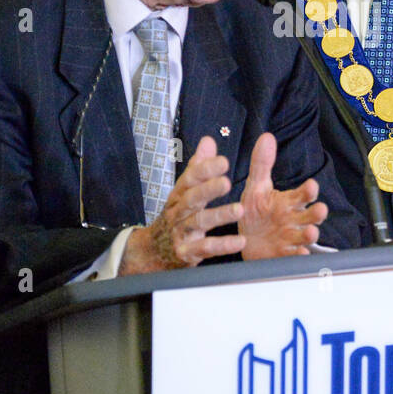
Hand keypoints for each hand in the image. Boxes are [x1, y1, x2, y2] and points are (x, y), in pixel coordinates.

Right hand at [119, 136, 244, 274]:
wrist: (152, 252)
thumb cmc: (175, 216)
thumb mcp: (184, 191)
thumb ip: (198, 167)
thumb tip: (208, 140)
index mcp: (179, 194)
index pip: (190, 179)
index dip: (205, 169)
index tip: (223, 161)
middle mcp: (178, 211)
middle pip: (192, 198)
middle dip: (208, 189)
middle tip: (226, 182)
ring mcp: (181, 232)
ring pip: (199, 222)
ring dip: (219, 216)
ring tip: (240, 210)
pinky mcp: (186, 252)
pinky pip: (204, 248)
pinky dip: (221, 246)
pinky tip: (240, 242)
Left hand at [239, 132, 327, 260]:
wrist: (246, 240)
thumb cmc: (256, 211)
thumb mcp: (256, 186)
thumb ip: (262, 164)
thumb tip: (266, 137)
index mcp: (288, 202)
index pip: (303, 194)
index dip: (308, 190)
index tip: (311, 186)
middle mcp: (293, 219)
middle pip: (311, 215)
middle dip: (317, 213)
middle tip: (321, 210)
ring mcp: (290, 237)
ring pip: (306, 235)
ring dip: (310, 234)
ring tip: (310, 232)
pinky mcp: (283, 253)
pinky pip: (294, 255)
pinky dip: (298, 255)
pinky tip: (300, 253)